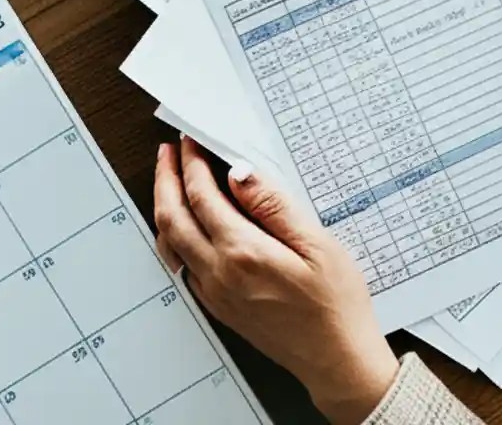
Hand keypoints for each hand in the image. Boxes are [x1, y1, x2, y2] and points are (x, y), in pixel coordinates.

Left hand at [153, 137, 397, 423]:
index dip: (193, 164)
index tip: (191, 143)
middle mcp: (220, 273)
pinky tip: (187, 228)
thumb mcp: (317, 245)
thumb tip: (241, 173)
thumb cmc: (336, 303)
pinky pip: (181, 267)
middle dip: (167, 179)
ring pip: (170, 244)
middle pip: (173, 217)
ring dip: (165, 208)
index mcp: (243, 252)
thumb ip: (274, 206)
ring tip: (171, 183)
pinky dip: (175, 238)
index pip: (202, 196)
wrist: (336, 359)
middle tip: (169, 153)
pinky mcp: (219, 307)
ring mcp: (215, 293)